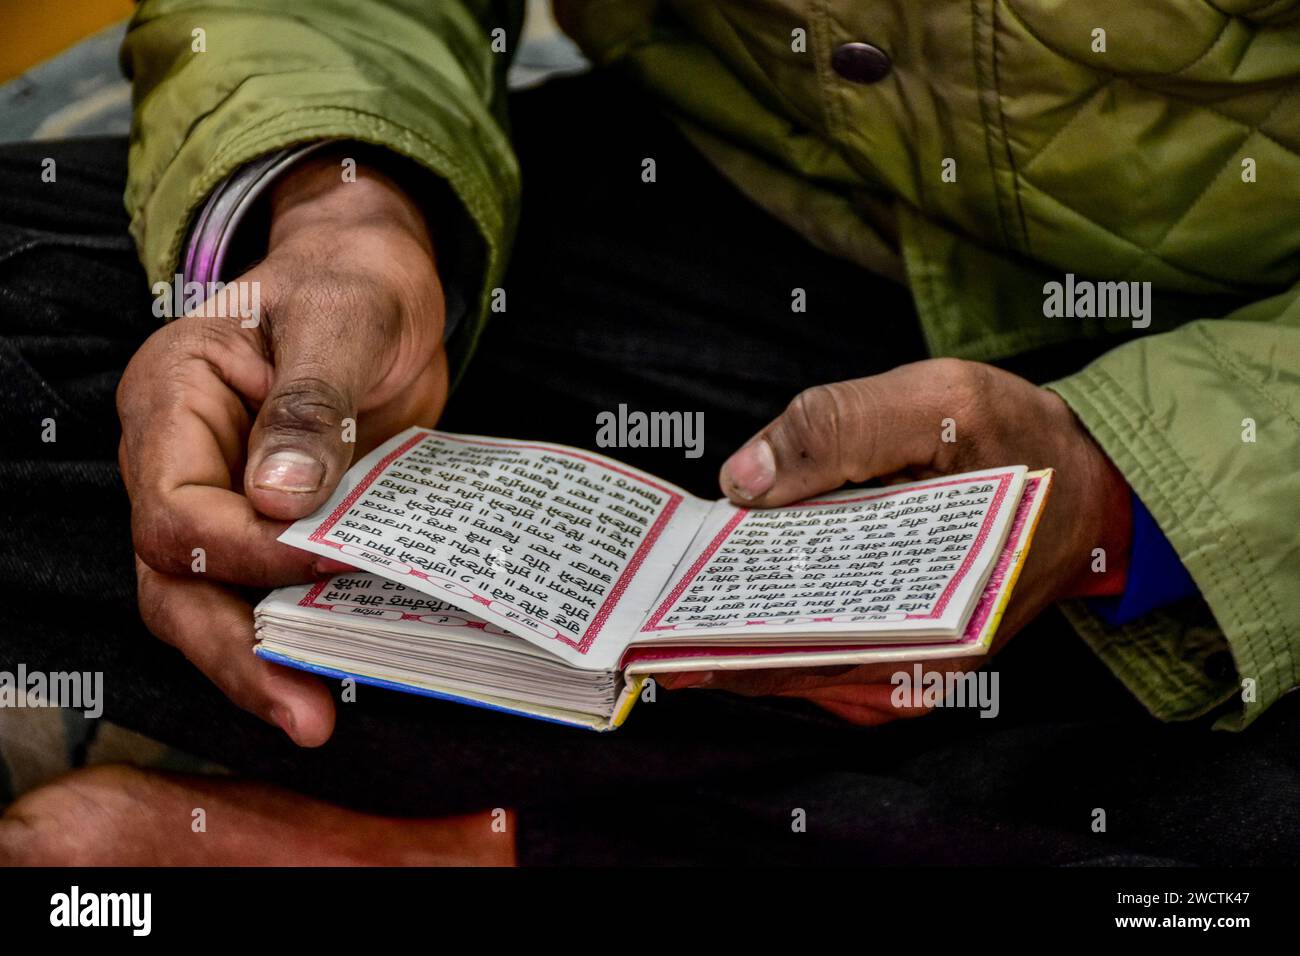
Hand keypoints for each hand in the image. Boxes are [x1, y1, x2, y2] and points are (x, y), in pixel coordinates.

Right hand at [118, 150, 447, 744]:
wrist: (384, 284)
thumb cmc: (352, 281)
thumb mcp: (341, 320)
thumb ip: (308, 403)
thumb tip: (280, 496)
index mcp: (174, 399)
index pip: (176, 510)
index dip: (247, 551)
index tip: (329, 558)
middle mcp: (182, 459)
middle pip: (176, 581)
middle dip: (235, 651)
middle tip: (303, 712)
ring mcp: (226, 496)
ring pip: (215, 601)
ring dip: (263, 659)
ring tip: (317, 714)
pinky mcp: (278, 523)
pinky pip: (274, 589)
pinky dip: (306, 627)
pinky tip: (344, 664)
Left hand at [658, 359, 1132, 723]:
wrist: (1093, 483)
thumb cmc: (1026, 441)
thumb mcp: (942, 401)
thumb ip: (841, 426)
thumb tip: (743, 479)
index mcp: (938, 621)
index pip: (805, 644)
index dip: (727, 632)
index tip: (662, 620)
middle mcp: (923, 665)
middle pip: (795, 661)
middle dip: (720, 633)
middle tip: (651, 606)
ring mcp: (914, 665)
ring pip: (805, 661)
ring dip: (743, 626)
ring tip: (682, 589)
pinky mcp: (908, 649)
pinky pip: (828, 648)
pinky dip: (782, 618)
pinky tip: (746, 581)